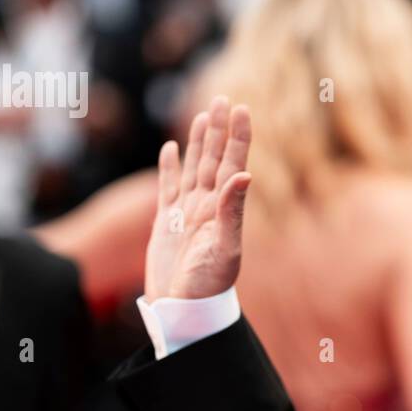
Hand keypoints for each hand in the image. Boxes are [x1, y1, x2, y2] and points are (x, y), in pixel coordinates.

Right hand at [144, 96, 251, 301]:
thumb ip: (232, 212)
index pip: (232, 163)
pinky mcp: (167, 223)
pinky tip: (172, 149)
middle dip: (219, 130)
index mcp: (223, 209)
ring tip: (204, 116)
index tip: (241, 109)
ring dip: (199, 142)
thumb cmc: (207, 286)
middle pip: (214, 159)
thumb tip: (244, 174)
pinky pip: (168, 188)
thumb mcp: (224, 249)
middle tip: (223, 99)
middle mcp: (207, 206)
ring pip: (193, 168)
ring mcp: (187, 213)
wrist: (183, 310)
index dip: (237, 136)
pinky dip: (170, 167)